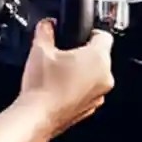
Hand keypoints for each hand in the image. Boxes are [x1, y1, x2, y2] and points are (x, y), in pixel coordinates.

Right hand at [12, 18, 114, 139]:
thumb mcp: (40, 49)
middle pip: (99, 57)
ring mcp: (99, 95)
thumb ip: (46, 30)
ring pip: (94, 75)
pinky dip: (77, 88)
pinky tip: (58, 88)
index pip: (104, 35)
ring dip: (81, 72)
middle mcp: (105, 77)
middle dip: (82, 54)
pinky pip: (88, 92)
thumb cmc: (42, 86)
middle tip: (61, 55)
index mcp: (98, 58)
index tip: (76, 35)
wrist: (37, 117)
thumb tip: (47, 25)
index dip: (89, 32)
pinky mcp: (90, 108)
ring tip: (58, 73)